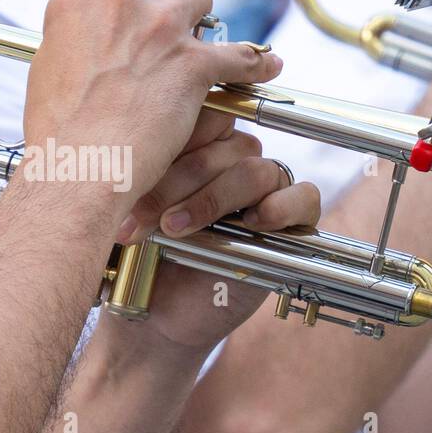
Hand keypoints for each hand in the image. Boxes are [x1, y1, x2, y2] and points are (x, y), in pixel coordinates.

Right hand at [21, 0, 283, 227]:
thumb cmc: (60, 131)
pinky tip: (268, 68)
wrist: (80, 163)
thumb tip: (89, 50)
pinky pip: (238, 55)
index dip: (125, 13)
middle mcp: (119, 1)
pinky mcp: (193, 62)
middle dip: (161, 10)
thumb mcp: (50, 67)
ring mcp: (160, 28)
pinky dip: (256, 63)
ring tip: (207, 39)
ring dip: (202, 17)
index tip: (130, 33)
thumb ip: (76, 44)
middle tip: (164, 40)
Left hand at [104, 110, 321, 355]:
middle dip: (177, 181)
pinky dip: (281, 207)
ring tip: (176, 228)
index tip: (130, 171)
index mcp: (199, 147)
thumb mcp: (127, 207)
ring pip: (256, 171)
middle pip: (226, 145)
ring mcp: (265, 195)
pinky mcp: (290, 228)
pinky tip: (250, 224)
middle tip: (140, 218)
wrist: (150, 318)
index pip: (204, 114)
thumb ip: (139, 168)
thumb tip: (133, 138)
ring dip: (213, 199)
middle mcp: (234, 165)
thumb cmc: (135, 260)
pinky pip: (304, 198)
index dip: (174, 139)